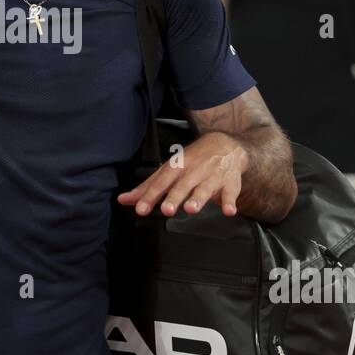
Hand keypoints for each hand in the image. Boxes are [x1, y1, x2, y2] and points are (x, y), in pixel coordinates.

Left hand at [116, 132, 249, 218]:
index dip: (150, 195)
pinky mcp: (229, 183)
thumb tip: (124, 200)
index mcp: (177, 167)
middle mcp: (193, 170)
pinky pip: (230, 193)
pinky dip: (230, 201)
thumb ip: (148, 187)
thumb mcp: (169, 170)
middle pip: (182, 185)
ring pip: (205, 188)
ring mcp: (212, 176)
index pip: (161, 182)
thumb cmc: (193, 160)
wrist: (225, 144)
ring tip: (191, 209)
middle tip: (167, 210)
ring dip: (198, 198)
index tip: (141, 209)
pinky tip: (228, 211)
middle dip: (174, 197)